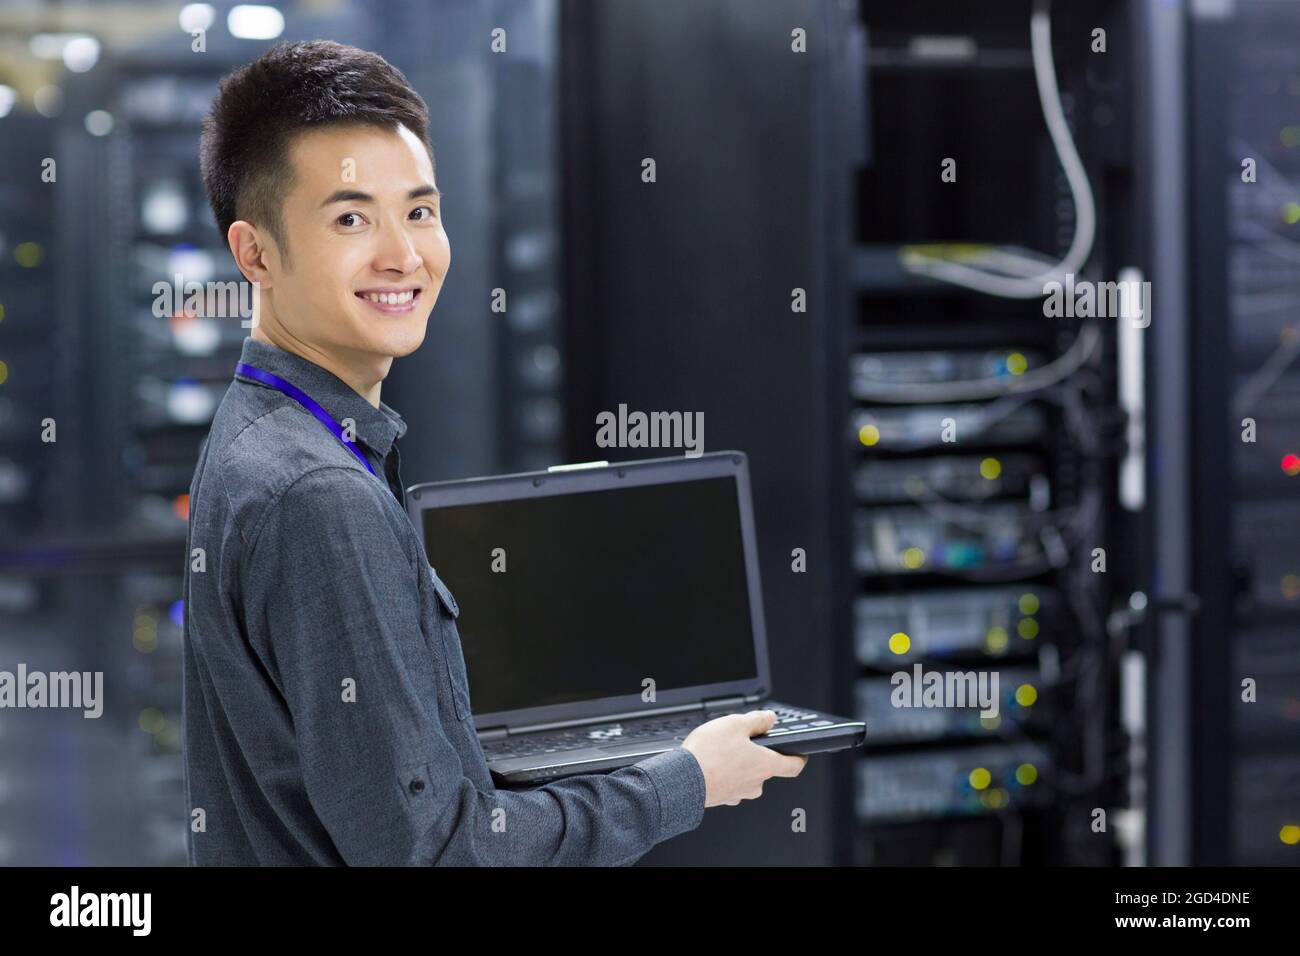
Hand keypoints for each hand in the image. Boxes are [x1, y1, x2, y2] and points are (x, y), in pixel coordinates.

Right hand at [681, 710, 807, 806]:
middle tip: (743, 740)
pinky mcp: (722, 798)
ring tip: (721, 749)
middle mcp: (756, 784)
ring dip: (739, 764)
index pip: (793, 766)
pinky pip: (729, 783)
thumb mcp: (735, 724)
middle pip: (766, 769)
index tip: (800, 753)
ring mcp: (738, 794)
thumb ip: (757, 720)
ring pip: (746, 776)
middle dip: (758, 755)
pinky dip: (724, 773)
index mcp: (765, 765)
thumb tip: (770, 719)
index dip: (799, 758)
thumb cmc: (710, 753)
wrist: (682, 780)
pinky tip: (711, 762)